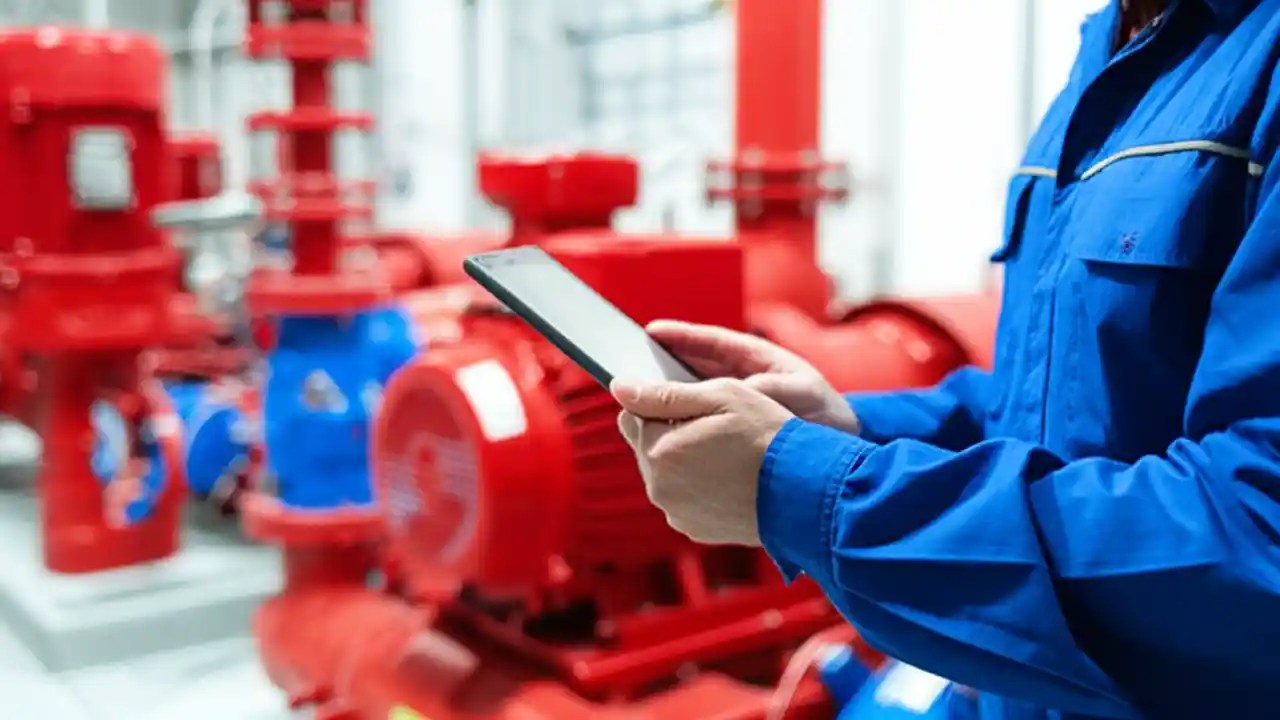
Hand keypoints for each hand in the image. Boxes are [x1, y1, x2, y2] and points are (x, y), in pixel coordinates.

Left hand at [612, 377, 793, 545]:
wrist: (805, 491)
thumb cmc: (767, 435)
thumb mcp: (720, 397)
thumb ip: (663, 393)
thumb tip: (619, 387)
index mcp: (658, 450)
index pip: (631, 415)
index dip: (659, 403)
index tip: (690, 402)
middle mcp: (659, 487)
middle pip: (646, 446)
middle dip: (669, 432)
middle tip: (714, 427)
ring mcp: (676, 512)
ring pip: (665, 472)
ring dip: (683, 458)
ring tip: (725, 452)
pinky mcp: (694, 528)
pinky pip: (683, 497)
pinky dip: (698, 485)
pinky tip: (728, 476)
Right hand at [648, 320, 859, 433]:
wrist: (840, 445)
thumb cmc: (826, 410)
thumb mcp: (802, 393)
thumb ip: (771, 390)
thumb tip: (735, 393)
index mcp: (754, 358)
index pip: (709, 341)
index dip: (679, 335)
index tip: (651, 331)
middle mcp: (736, 379)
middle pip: (690, 369)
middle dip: (660, 368)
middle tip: (629, 367)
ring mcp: (731, 405)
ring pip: (690, 398)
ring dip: (666, 399)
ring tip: (635, 402)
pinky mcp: (728, 431)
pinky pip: (698, 425)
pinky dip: (680, 427)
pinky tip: (661, 436)